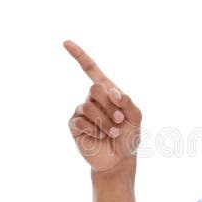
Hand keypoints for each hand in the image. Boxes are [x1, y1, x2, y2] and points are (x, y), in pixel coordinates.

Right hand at [63, 39, 141, 174]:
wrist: (119, 160)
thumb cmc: (129, 137)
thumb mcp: (136, 117)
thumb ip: (127, 101)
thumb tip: (113, 92)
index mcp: (107, 91)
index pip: (91, 69)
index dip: (79, 55)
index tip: (65, 42)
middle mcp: (92, 98)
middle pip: (95, 88)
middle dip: (110, 106)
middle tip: (119, 120)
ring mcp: (82, 111)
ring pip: (89, 106)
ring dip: (105, 121)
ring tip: (113, 132)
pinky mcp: (74, 125)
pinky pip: (81, 121)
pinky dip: (95, 130)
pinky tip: (99, 137)